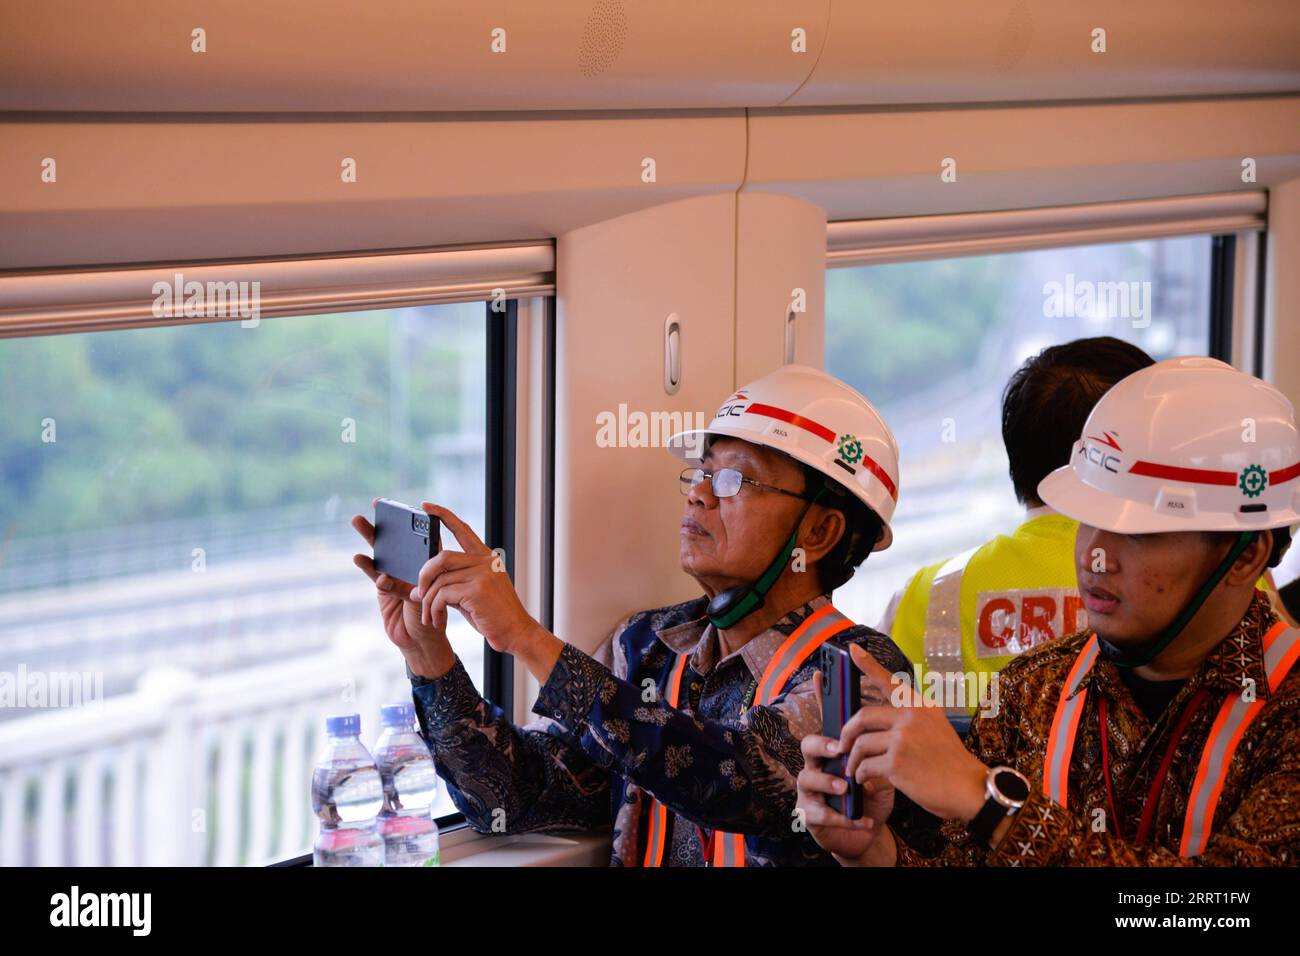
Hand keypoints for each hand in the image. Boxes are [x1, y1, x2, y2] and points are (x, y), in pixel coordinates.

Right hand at [351, 498, 454, 678]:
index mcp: (431, 565)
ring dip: (371, 538)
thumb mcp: (430, 601)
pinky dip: (366, 566)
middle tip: (377, 502)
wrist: (421, 643)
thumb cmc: (435, 620)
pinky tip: (359, 557)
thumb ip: (417, 588)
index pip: (427, 538)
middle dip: (389, 522)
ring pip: (383, 552)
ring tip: (358, 520)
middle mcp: (413, 566)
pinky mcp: (383, 588)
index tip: (415, 505)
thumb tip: (410, 575)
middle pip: (400, 540)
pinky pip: (373, 573)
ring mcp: (396, 575)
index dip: (421, 522)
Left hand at [410, 503, 547, 656]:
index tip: (427, 506)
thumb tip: (418, 590)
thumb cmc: (493, 616)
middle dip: (424, 575)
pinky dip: (433, 609)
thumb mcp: (470, 596)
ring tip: (428, 615)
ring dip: (427, 601)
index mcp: (486, 558)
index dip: (443, 515)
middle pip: (442, 557)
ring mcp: (483, 574)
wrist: (516, 633)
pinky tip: (436, 620)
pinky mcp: (478, 590)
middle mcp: (486, 561)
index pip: (462, 530)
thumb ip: (449, 586)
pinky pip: (442, 595)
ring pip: (439, 579)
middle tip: (418, 593)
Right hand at [794, 671, 897, 865]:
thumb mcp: (886, 769)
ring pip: (807, 776)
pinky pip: (819, 811)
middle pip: (809, 743)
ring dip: (828, 781)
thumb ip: (885, 750)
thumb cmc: (875, 795)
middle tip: (840, 748)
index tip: (822, 673)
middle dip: (822, 744)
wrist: (869, 832)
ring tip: (846, 787)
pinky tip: (863, 819)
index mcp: (838, 747)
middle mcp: (820, 763)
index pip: (829, 719)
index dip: (823, 696)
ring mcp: (812, 787)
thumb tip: (896, 728)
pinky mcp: (811, 813)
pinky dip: (842, 816)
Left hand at [840, 644, 989, 823]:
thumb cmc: (950, 763)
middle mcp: (911, 717)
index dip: (868, 664)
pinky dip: (861, 774)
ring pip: (861, 743)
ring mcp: (903, 738)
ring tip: (854, 769)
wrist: (969, 788)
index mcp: (920, 706)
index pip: (889, 681)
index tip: (852, 649)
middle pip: (863, 716)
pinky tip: (864, 779)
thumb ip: (911, 719)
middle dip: (847, 732)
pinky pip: (866, 765)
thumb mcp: (936, 727)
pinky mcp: (897, 762)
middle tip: (842, 744)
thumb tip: (883, 722)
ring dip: (853, 759)